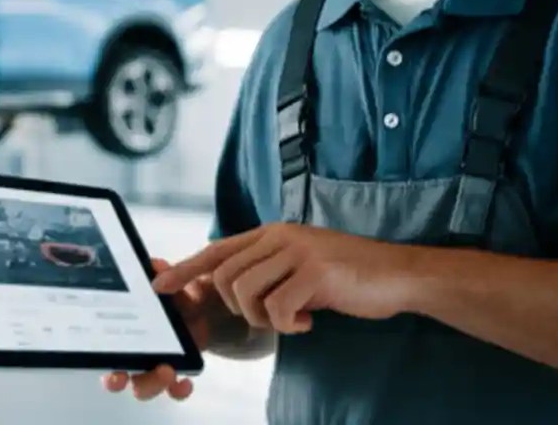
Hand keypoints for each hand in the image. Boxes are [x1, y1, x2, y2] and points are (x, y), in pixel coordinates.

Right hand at [102, 258, 211, 401]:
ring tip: (167, 372)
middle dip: (118, 379)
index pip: (104, 347)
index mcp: (126, 326)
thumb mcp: (173, 278)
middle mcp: (135, 349)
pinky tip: (185, 383)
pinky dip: (178, 389)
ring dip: (151, 383)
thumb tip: (155, 265)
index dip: (99, 358)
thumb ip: (164, 272)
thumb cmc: (179, 290)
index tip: (109, 368)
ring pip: (144, 384)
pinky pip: (174, 387)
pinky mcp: (178, 367)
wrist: (208, 301)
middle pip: (118, 373)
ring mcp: (156, 361)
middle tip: (124, 376)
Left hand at [152, 223, 416, 333]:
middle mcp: (280, 236)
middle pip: (224, 276)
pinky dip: (289, 324)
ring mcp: (297, 251)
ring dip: (263, 318)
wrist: (397, 274)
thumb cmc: (347, 275)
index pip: (217, 250)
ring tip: (292, 318)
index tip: (161, 287)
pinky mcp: (315, 272)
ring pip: (245, 292)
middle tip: (270, 317)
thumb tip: (224, 290)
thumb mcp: (300, 265)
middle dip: (236, 308)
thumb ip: (267, 270)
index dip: (186, 269)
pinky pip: (277, 308)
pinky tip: (310, 321)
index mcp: (272, 233)